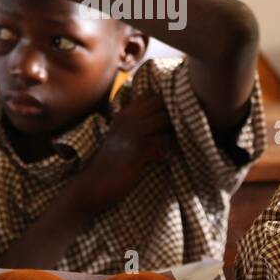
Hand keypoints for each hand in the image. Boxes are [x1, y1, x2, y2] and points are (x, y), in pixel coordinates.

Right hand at [80, 94, 172, 208]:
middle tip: (184, 126)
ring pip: (166, 118)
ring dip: (177, 129)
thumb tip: (165, 123)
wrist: (94, 184)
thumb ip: (137, 126)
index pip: (151, 95)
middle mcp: (129, 119)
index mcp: (125, 114)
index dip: (167, 101)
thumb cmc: (111, 163)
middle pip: (162, 103)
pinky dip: (172, 148)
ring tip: (181, 141)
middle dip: (176, 112)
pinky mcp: (140, 149)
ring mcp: (134, 132)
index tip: (177, 113)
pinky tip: (170, 157)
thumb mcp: (121, 138)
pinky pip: (166, 141)